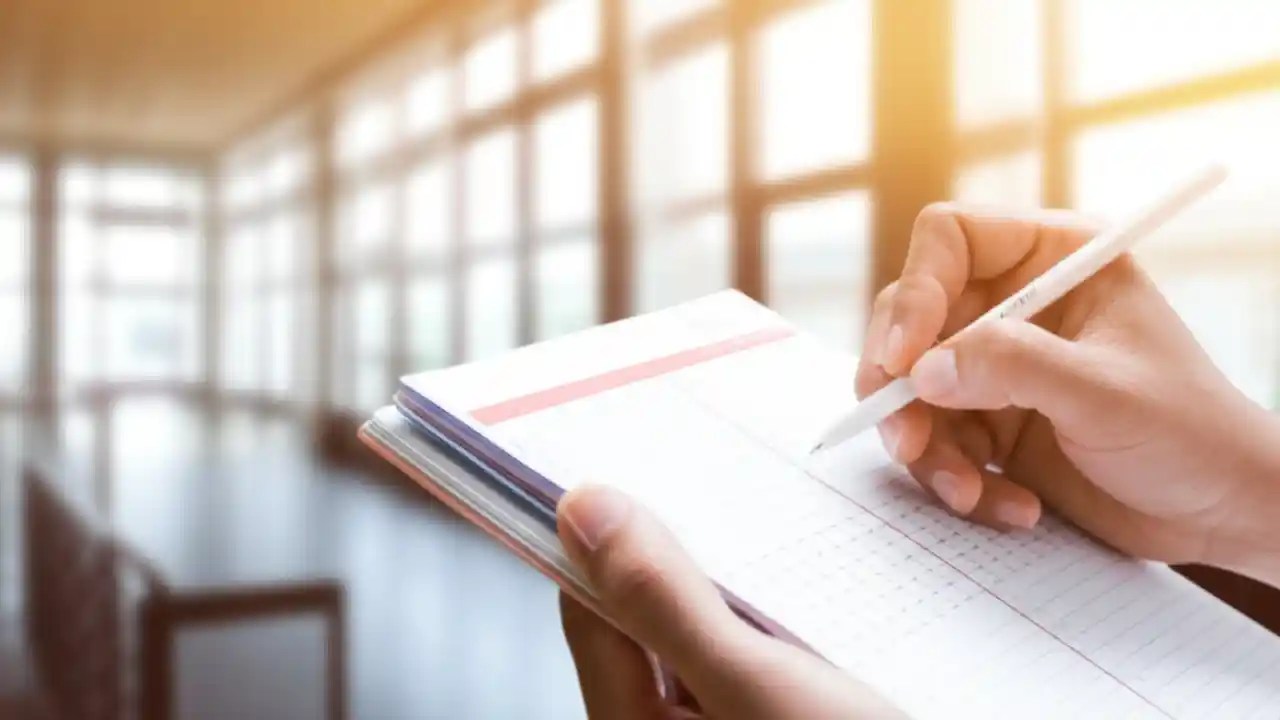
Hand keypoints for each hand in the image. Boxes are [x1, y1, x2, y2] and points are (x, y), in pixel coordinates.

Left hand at [556, 485, 902, 718]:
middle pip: (648, 623)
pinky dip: (771, 622)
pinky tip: (807, 591)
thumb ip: (663, 602)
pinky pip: (753, 663)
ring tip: (766, 527)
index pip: (588, 613)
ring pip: (706, 639)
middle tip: (709, 485)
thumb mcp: (752, 682)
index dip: (599, 538)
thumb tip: (586, 513)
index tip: (627, 470)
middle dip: (675, 557)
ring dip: (732, 586)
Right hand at [856, 204, 1279, 585]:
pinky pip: (936, 442)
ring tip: (968, 491)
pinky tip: (1008, 505)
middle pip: (911, 318)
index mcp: (1052, 260)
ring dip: (927, 448)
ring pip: (912, 389)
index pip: (949, 239)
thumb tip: (923, 371)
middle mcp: (1015, 305)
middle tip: (904, 438)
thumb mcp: (1103, 393)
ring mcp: (997, 366)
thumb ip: (1011, 367)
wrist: (1218, 511)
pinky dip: (957, 479)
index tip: (905, 358)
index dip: (917, 291)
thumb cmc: (1189, 432)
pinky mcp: (990, 422)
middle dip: (899, 386)